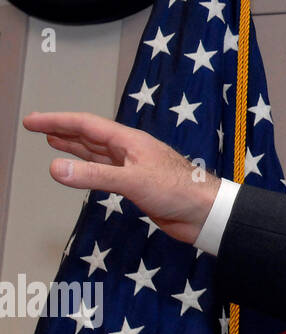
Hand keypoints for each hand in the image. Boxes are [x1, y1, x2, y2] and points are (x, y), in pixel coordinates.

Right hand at [23, 110, 221, 245]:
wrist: (205, 213)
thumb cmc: (179, 191)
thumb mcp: (133, 181)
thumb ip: (94, 176)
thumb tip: (55, 168)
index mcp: (130, 141)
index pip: (86, 125)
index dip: (57, 121)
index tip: (32, 120)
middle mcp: (129, 150)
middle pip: (89, 135)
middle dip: (61, 129)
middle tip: (35, 125)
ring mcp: (132, 167)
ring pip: (96, 152)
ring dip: (73, 146)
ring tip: (52, 139)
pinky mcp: (135, 184)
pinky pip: (103, 171)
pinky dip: (86, 167)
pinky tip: (79, 168)